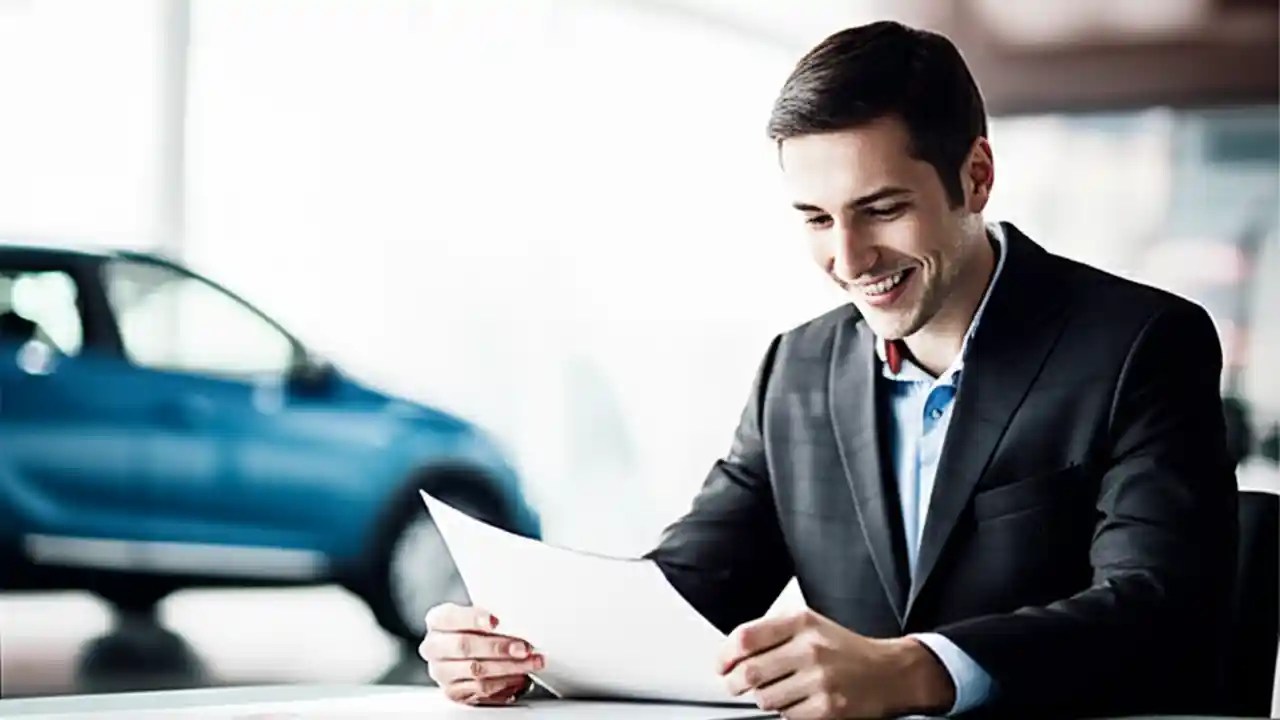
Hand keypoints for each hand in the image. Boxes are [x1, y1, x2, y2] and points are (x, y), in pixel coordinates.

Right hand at [420, 603, 544, 704]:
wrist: (469, 652)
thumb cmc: (476, 629)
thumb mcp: (480, 615)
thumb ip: (491, 616)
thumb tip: (517, 619)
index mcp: (438, 620)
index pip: (451, 617)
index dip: (473, 619)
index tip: (496, 621)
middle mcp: (434, 646)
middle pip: (464, 646)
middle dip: (498, 647)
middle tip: (523, 647)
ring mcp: (442, 671)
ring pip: (475, 670)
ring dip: (508, 667)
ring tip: (529, 662)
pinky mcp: (454, 692)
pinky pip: (481, 689)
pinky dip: (504, 683)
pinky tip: (518, 676)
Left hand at [718, 609, 953, 718]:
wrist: (890, 672)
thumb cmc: (845, 649)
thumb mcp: (811, 624)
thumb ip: (773, 631)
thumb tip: (732, 650)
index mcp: (801, 623)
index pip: (745, 638)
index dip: (725, 655)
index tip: (721, 665)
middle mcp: (810, 648)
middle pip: (749, 673)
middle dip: (734, 684)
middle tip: (735, 686)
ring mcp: (820, 680)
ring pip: (765, 699)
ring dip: (764, 699)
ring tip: (777, 691)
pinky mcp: (828, 708)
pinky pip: (787, 717)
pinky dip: (785, 713)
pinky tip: (797, 702)